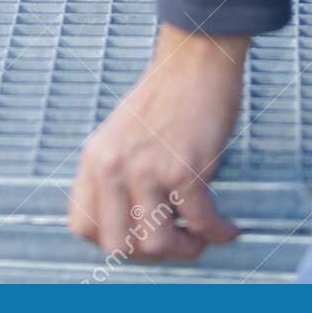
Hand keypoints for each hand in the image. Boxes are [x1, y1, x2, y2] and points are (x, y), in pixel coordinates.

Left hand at [68, 24, 248, 263]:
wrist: (195, 58)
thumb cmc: (166, 95)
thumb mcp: (121, 136)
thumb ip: (117, 176)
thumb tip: (132, 229)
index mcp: (95, 158)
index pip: (82, 228)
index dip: (113, 241)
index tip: (139, 234)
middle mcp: (113, 166)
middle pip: (118, 247)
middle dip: (151, 254)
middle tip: (176, 239)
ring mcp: (147, 169)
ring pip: (158, 245)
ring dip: (186, 249)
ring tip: (201, 234)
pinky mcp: (184, 168)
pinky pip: (202, 225)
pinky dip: (219, 233)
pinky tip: (229, 227)